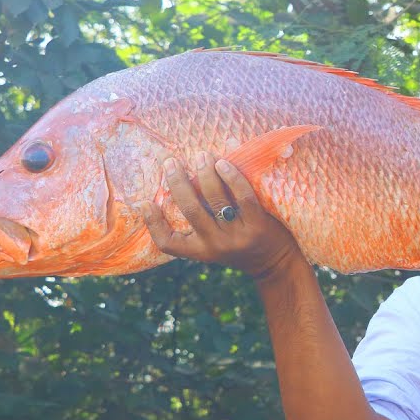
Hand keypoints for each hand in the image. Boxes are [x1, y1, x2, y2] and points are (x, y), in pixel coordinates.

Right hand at [134, 154, 302, 280]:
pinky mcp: (257, 227)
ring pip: (215, 201)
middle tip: (171, 162)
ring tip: (201, 156)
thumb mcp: (215, 243)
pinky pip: (242, 198)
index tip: (143, 202)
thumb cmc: (241, 244)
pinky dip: (231, 178)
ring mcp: (237, 237)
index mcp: (200, 251)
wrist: (276, 263)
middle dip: (178, 182)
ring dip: (205, 174)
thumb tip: (175, 188)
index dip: (152, 224)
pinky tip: (223, 164)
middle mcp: (215, 245)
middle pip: (190, 210)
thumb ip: (199, 223)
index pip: (168, 243)